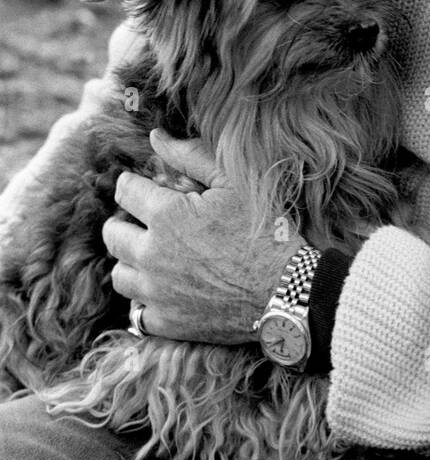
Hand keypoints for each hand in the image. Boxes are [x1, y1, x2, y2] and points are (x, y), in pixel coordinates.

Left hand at [102, 130, 301, 343]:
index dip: (134, 184)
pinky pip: (137, 312)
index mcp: (166, 216)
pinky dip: (145, 299)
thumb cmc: (265, 230)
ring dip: (131, 261)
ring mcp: (157, 293)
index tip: (145, 187)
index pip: (124, 191)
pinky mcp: (167, 322)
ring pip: (119, 274)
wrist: (286, 290)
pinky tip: (164, 288)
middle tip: (147, 221)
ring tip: (153, 255)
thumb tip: (155, 137)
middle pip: (113, 234)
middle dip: (125, 221)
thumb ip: (190, 156)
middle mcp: (152, 255)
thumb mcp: (233, 182)